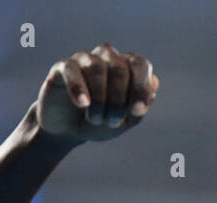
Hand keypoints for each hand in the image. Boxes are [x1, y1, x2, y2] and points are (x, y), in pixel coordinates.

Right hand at [35, 43, 157, 143]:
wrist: (68, 131)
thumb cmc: (101, 123)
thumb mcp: (125, 121)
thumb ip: (140, 105)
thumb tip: (154, 84)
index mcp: (126, 67)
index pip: (139, 64)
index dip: (141, 87)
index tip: (138, 111)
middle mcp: (106, 58)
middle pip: (119, 68)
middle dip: (118, 100)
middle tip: (112, 122)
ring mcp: (83, 60)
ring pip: (96, 67)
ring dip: (100, 98)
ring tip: (96, 119)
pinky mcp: (62, 68)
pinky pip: (71, 69)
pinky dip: (78, 87)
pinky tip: (83, 104)